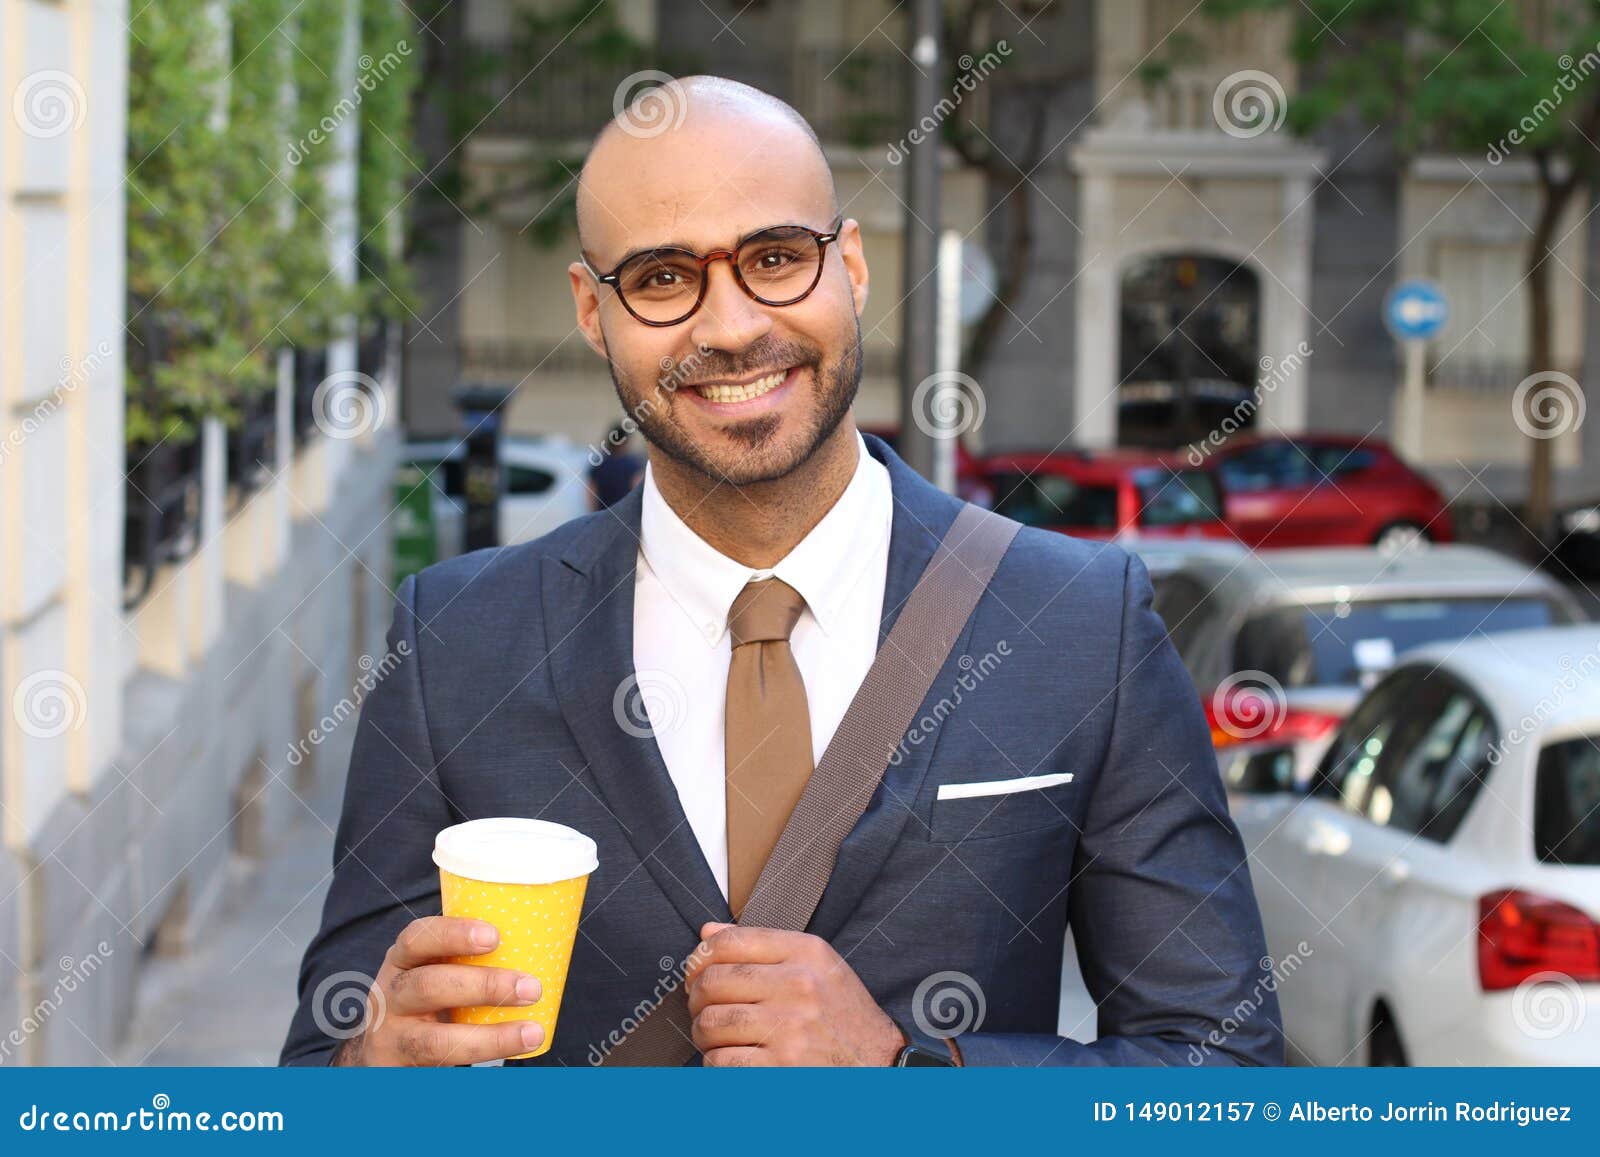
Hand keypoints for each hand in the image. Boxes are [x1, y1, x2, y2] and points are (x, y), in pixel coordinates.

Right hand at [331, 916, 543, 1065]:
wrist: (385, 1053)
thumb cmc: (428, 999)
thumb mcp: (436, 971)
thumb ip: (470, 958)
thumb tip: (542, 938)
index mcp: (402, 962)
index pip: (418, 939)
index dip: (453, 935)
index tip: (494, 936)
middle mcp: (390, 997)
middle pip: (427, 987)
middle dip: (483, 986)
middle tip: (531, 988)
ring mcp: (390, 1039)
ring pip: (433, 1042)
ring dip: (489, 1038)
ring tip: (532, 1033)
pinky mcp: (398, 1074)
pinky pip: (437, 1074)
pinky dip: (474, 1069)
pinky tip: (506, 1063)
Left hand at [683, 923, 903, 1066]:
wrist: (881, 1066)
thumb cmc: (843, 1017)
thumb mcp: (818, 967)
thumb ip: (762, 947)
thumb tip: (707, 932)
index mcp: (806, 952)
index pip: (729, 941)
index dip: (700, 958)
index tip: (696, 974)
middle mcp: (799, 985)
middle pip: (713, 982)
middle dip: (697, 1000)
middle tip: (703, 1010)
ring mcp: (790, 1029)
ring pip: (711, 1023)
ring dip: (704, 1035)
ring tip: (717, 1038)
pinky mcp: (781, 1069)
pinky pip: (721, 1062)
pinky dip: (716, 1064)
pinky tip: (732, 1061)